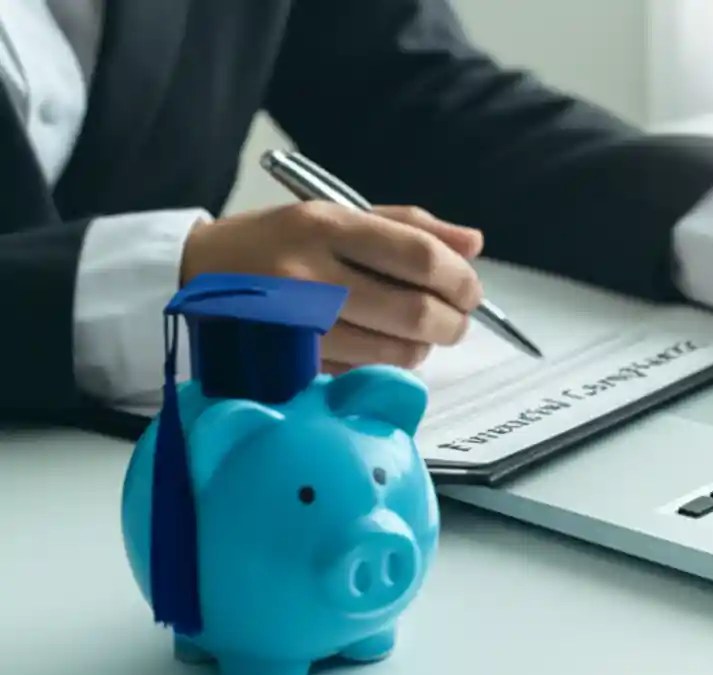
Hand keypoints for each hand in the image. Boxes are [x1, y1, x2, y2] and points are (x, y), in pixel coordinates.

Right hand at [182, 201, 484, 373]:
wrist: (190, 277)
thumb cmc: (276, 243)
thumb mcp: (334, 215)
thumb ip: (408, 227)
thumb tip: (473, 244)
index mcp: (325, 225)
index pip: (419, 256)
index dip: (459, 279)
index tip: (469, 289)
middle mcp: (309, 274)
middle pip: (415, 311)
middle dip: (452, 322)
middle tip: (456, 320)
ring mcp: (297, 326)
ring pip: (395, 351)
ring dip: (423, 348)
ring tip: (418, 335)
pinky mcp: (290, 364)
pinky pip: (363, 372)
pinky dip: (385, 364)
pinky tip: (379, 347)